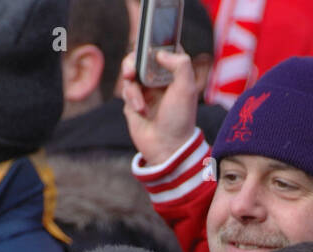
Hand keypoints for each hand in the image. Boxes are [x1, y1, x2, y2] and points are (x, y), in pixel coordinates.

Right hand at [120, 48, 200, 166]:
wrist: (167, 147)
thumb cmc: (180, 118)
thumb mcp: (186, 88)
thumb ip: (180, 64)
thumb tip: (160, 53)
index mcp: (174, 73)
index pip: (162, 50)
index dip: (154, 44)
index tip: (148, 44)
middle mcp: (158, 80)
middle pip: (140, 58)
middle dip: (133, 61)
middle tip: (131, 70)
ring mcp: (145, 90)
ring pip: (130, 74)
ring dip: (133, 88)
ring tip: (140, 104)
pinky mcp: (133, 102)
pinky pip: (126, 91)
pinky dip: (132, 99)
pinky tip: (141, 111)